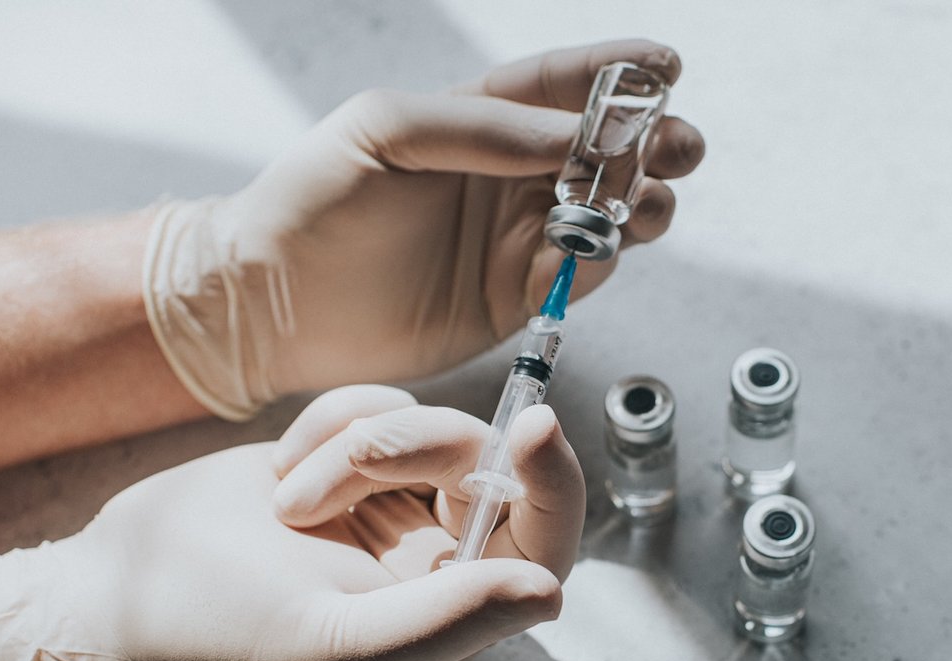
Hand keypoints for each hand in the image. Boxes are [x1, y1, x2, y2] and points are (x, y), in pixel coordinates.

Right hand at [0, 386, 583, 660]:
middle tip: (323, 482)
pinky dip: (329, 420)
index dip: (555, 483)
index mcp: (451, 617)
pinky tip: (278, 471)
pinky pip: (378, 404)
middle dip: (410, 450)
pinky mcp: (350, 461)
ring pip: (428, 424)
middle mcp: (436, 561)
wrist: (113, 594)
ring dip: (351, 442)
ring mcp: (394, 505)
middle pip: (484, 463)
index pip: (545, 543)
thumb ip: (445, 621)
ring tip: (285, 500)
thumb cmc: (214, 640)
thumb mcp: (330, 646)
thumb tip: (550, 593)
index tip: (532, 426)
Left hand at [143, 40, 704, 419]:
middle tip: (677, 145)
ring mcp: (516, 239)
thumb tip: (572, 134)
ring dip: (642, 200)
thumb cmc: (312, 202)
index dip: (618, 74)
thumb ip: (482, 128)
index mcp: (476, 121)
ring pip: (609, 213)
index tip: (667, 64)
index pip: (560, 87)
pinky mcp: (517, 298)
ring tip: (645, 199)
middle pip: (604, 151)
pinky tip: (600, 245)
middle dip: (653, 143)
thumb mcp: (386, 131)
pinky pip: (582, 273)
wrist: (274, 304)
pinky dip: (604, 257)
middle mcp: (507, 177)